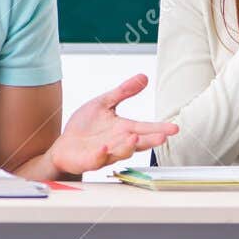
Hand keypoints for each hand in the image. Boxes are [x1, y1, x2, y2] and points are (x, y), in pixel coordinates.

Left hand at [49, 73, 178, 174]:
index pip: (145, 129)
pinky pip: (97, 160)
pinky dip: (101, 155)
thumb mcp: (104, 103)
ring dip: (127, 147)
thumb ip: (123, 92)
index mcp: (123, 129)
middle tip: (162, 138)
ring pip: (120, 153)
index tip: (174, 128)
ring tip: (134, 139)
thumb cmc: (85, 127)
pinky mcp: (90, 161)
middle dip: (150, 141)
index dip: (159, 128)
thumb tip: (143, 77)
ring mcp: (105, 154)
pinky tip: (103, 149)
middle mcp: (118, 143)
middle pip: (138, 143)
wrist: (65, 147)